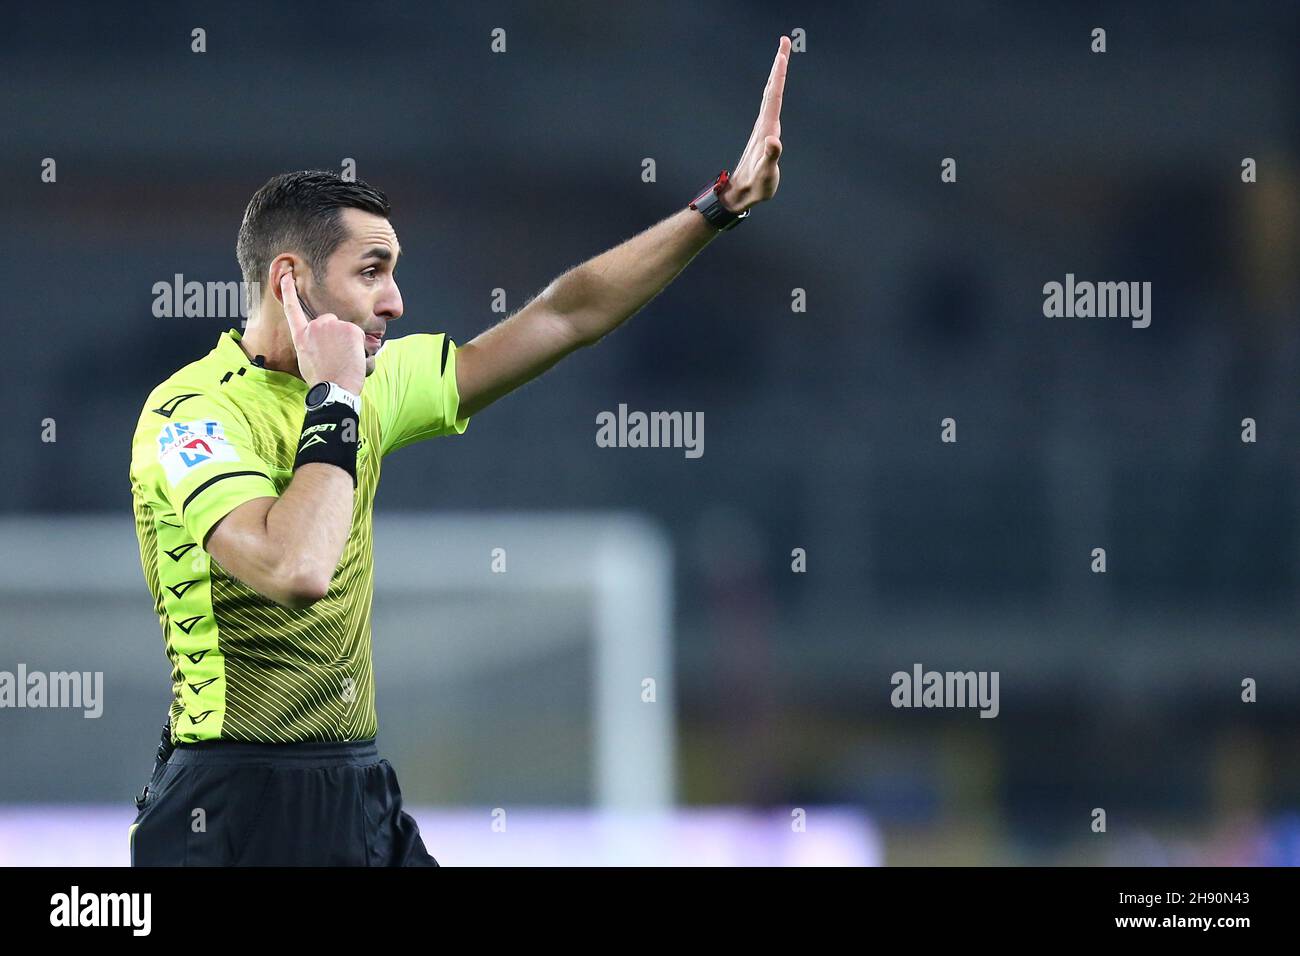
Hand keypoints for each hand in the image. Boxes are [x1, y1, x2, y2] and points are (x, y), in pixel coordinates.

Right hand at [279, 273, 364, 394]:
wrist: (334, 389)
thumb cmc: (323, 380)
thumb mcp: (307, 360)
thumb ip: (312, 343)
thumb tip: (321, 341)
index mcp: (301, 336)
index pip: (292, 309)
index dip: (288, 291)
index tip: (286, 275)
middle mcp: (314, 327)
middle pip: (330, 322)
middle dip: (336, 335)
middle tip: (336, 356)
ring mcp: (332, 325)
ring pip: (345, 329)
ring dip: (348, 341)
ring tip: (342, 359)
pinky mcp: (349, 328)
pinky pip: (359, 335)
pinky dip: (359, 345)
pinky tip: (351, 357)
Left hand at [720, 35, 789, 212]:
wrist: (740, 193)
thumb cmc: (756, 187)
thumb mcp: (766, 175)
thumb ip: (770, 158)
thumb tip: (774, 140)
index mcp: (766, 129)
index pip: (775, 95)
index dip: (780, 73)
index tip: (783, 52)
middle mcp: (764, 124)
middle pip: (772, 88)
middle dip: (779, 65)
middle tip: (784, 42)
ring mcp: (763, 128)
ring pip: (771, 95)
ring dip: (776, 75)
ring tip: (782, 58)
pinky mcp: (764, 134)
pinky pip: (771, 105)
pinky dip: (775, 91)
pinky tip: (775, 90)